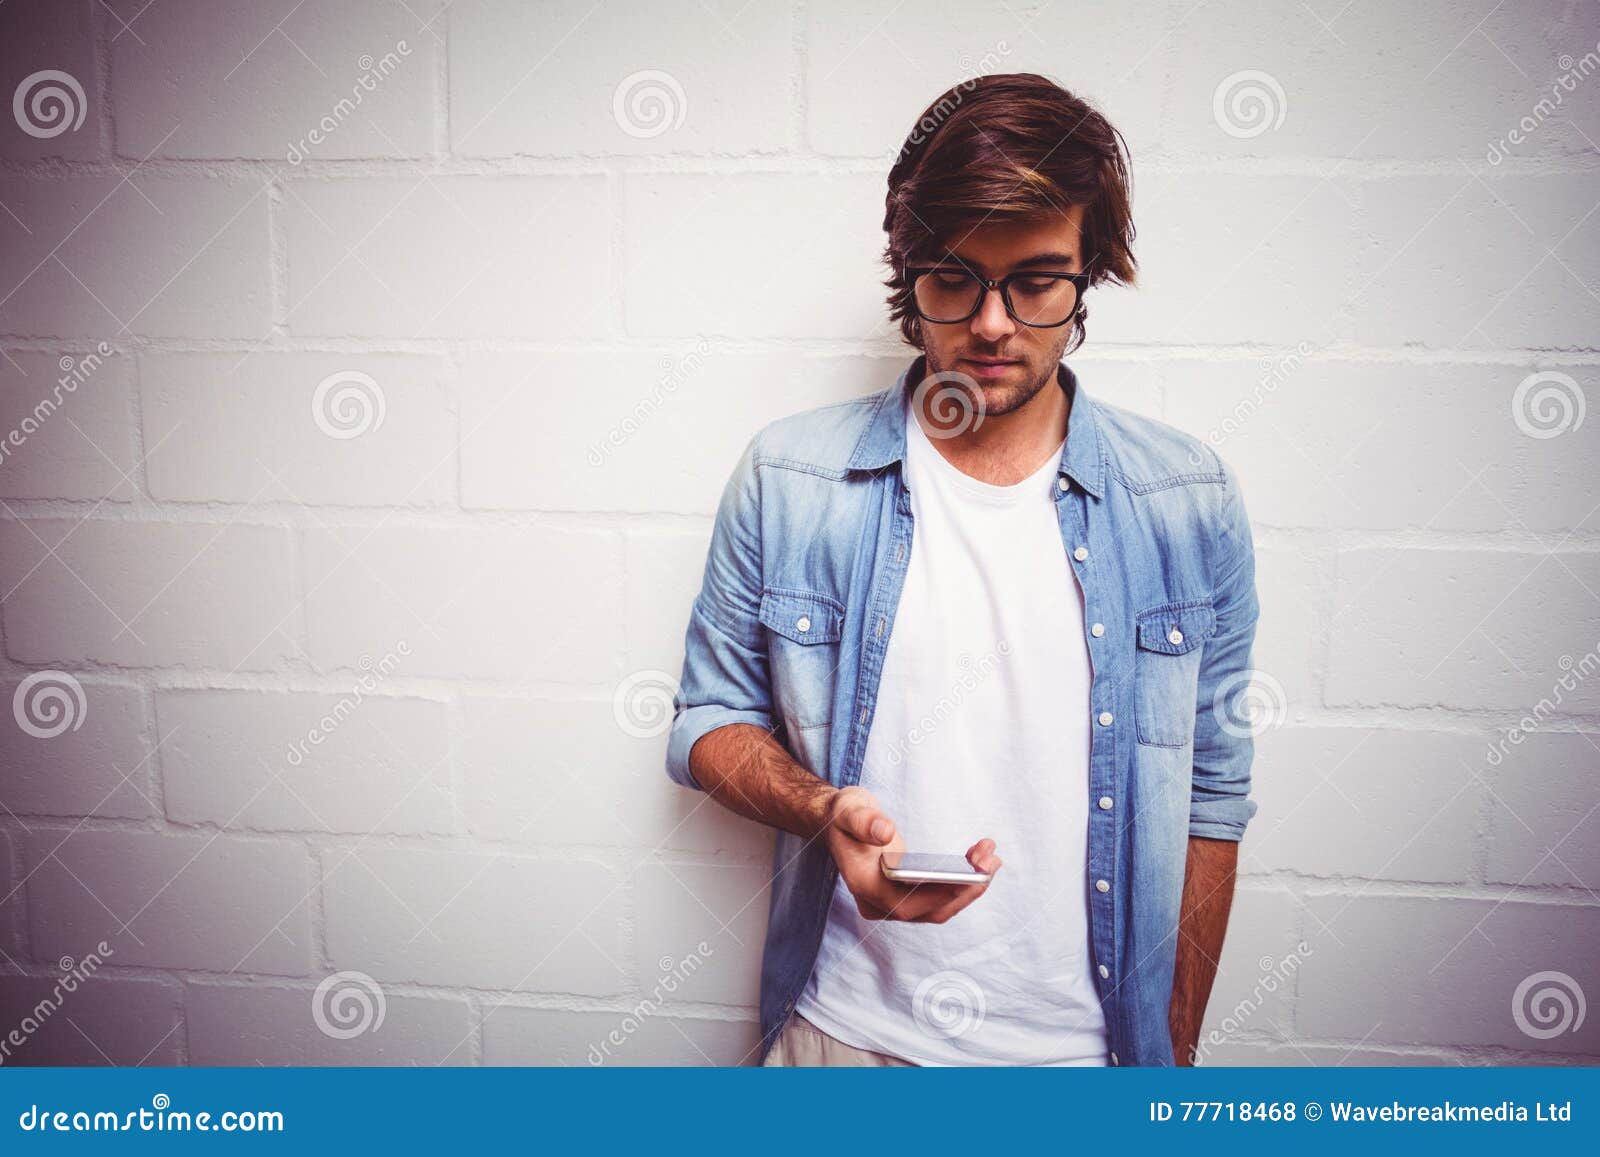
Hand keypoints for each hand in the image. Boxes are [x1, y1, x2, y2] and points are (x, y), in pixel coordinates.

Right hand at [822, 785, 1000, 923]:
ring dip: (968, 888)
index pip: (907, 904)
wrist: (838, 822)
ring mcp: (892, 903)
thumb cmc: (844, 816)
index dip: (940, 895)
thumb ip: (863, 821)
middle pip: (929, 911)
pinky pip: (938, 899)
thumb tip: (885, 832)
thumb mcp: (849, 809)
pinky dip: (961, 884)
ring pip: (938, 909)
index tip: (971, 876)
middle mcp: (878, 903)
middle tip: (991, 860)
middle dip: (965, 890)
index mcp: (863, 886)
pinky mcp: (906, 896)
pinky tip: (978, 862)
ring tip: (990, 858)